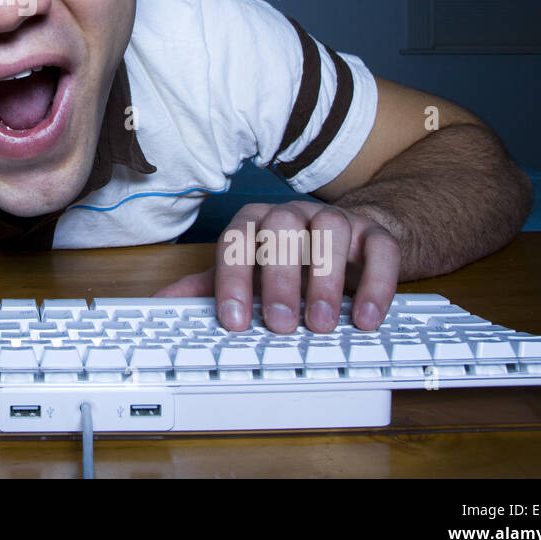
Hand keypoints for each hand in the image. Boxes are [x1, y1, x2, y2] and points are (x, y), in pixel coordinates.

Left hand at [154, 200, 399, 333]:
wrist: (347, 244)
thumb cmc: (286, 262)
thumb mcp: (247, 275)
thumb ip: (209, 287)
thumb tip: (160, 303)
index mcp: (254, 223)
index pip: (236, 240)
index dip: (233, 279)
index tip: (234, 321)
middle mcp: (293, 215)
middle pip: (280, 228)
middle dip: (279, 277)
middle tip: (280, 324)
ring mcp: (336, 220)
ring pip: (330, 230)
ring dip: (325, 277)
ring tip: (320, 324)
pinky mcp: (376, 234)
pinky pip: (380, 248)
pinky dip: (376, 282)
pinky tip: (365, 316)